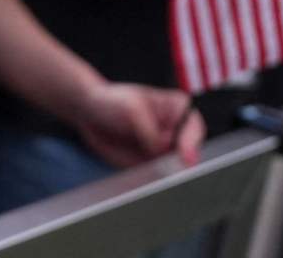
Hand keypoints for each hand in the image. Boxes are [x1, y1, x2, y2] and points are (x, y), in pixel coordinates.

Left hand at [72, 82, 203, 169]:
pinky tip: (141, 180)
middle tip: (173, 175)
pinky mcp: (149, 165)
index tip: (186, 157)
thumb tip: (160, 151)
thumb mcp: (132, 109)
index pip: (194, 126)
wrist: (88, 114)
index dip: (192, 143)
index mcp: (176, 108)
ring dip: (166, 176)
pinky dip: (151, 182)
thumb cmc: (111, 101)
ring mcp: (163, 149)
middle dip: (181, 164)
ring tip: (149, 175)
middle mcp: (174, 131)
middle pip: (188, 152)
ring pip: (173, 168)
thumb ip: (149, 130)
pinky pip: (156, 177)